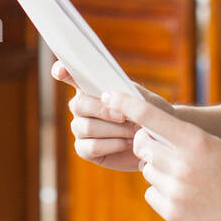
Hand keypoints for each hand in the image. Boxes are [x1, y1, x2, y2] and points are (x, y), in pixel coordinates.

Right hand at [51, 60, 176, 172]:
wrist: (159, 142)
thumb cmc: (150, 115)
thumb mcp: (144, 99)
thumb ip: (127, 94)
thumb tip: (106, 95)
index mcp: (92, 88)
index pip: (71, 75)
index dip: (63, 71)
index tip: (60, 71)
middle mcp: (82, 107)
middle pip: (78, 105)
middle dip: (103, 110)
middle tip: (125, 117)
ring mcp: (81, 128)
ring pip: (85, 127)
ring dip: (113, 130)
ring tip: (132, 131)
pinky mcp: (85, 150)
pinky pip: (89, 147)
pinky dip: (111, 145)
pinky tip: (125, 143)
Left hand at [105, 90, 220, 220]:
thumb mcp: (211, 145)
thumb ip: (180, 138)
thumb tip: (143, 134)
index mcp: (194, 140)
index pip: (151, 117)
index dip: (126, 104)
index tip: (108, 95)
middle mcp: (183, 164)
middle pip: (142, 146)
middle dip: (148, 147)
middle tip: (166, 152)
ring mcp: (178, 191)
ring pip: (147, 172)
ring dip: (160, 173)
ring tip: (188, 179)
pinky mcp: (174, 213)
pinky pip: (152, 195)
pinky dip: (163, 195)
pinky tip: (188, 197)